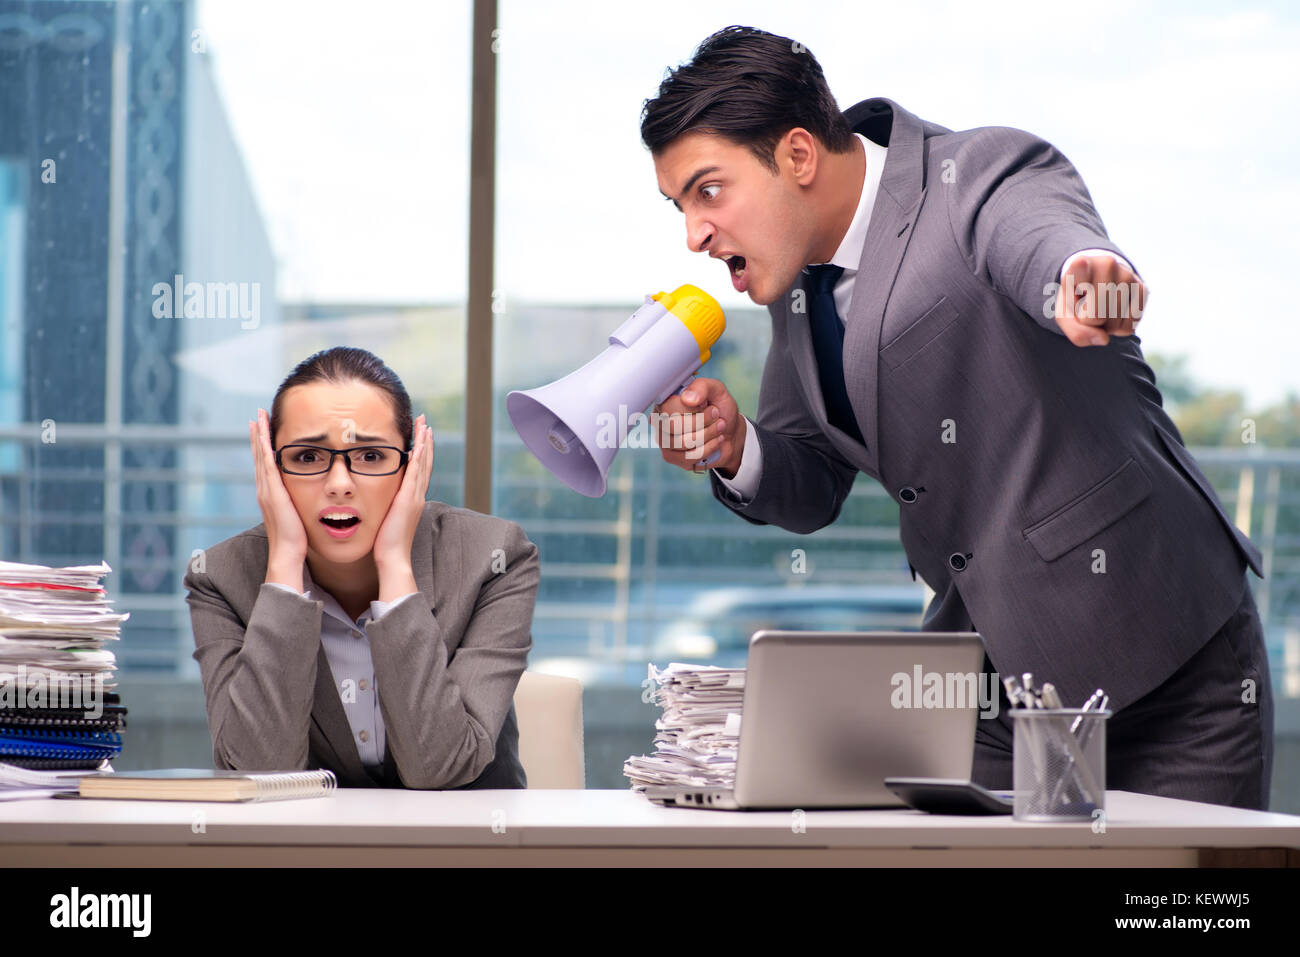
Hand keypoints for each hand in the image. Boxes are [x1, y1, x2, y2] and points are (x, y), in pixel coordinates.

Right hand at [250, 408, 307, 590]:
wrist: (288, 554)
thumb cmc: (298, 540)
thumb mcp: (300, 516)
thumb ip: (303, 504)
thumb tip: (316, 497)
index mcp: (273, 495)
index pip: (268, 465)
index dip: (266, 447)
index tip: (265, 429)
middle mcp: (266, 490)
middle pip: (260, 456)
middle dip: (259, 435)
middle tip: (258, 415)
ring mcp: (266, 490)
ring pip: (261, 456)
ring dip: (260, 435)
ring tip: (258, 417)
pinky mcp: (271, 491)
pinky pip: (266, 463)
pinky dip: (264, 446)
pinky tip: (265, 432)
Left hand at [371, 414, 431, 595]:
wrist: (392, 557)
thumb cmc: (385, 543)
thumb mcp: (386, 518)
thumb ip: (385, 506)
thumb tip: (374, 498)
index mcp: (411, 500)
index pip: (419, 470)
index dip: (421, 452)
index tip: (420, 436)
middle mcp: (417, 495)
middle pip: (425, 462)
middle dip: (425, 442)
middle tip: (425, 422)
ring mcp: (415, 497)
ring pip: (423, 464)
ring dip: (424, 444)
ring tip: (425, 426)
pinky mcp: (409, 499)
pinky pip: (416, 474)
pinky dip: (419, 458)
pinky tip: (419, 444)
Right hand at [652, 377, 746, 477]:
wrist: (730, 431)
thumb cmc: (719, 408)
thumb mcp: (716, 390)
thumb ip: (702, 388)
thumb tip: (687, 399)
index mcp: (665, 401)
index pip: (669, 407)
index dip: (692, 408)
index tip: (708, 404)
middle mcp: (659, 421)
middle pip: (675, 426)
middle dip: (702, 421)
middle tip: (716, 414)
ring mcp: (663, 441)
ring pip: (684, 443)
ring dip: (709, 434)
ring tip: (719, 426)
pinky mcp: (671, 457)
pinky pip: (690, 456)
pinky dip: (709, 447)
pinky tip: (716, 440)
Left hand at [1054, 253, 1148, 346]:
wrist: (1094, 287)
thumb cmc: (1077, 301)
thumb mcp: (1065, 316)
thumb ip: (1076, 331)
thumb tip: (1104, 339)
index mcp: (1080, 264)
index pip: (1078, 274)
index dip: (1073, 290)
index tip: (1075, 288)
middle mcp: (1107, 264)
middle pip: (1097, 314)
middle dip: (1089, 321)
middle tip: (1086, 308)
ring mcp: (1127, 274)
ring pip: (1115, 322)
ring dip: (1105, 326)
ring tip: (1100, 309)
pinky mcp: (1142, 289)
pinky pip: (1129, 325)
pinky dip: (1118, 329)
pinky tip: (1113, 314)